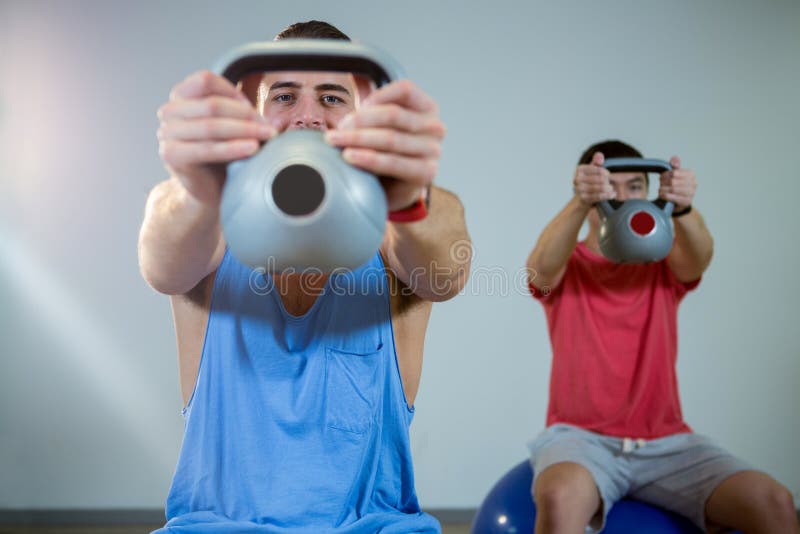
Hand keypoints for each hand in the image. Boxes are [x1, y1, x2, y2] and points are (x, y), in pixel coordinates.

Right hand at [157, 70, 276, 205]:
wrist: (208, 189)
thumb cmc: (222, 155)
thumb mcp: (234, 128)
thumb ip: (249, 117)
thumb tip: (280, 119)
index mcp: (181, 96)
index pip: (205, 80)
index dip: (233, 93)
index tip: (255, 111)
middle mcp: (169, 111)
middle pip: (211, 104)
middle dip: (245, 116)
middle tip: (269, 129)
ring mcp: (166, 133)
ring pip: (211, 125)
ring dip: (244, 130)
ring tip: (266, 137)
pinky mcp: (171, 155)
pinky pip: (207, 148)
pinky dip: (233, 148)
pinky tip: (252, 149)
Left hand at [323, 80, 444, 210]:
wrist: (395, 187)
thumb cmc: (386, 148)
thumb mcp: (380, 120)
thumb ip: (370, 95)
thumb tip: (352, 64)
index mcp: (427, 107)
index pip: (405, 90)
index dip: (378, 96)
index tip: (356, 107)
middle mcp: (435, 127)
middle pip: (393, 115)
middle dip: (360, 121)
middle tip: (335, 128)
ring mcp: (433, 151)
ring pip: (390, 139)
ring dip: (357, 139)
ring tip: (335, 141)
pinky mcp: (426, 173)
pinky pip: (393, 162)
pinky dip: (368, 159)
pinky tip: (349, 157)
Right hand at [572, 152, 614, 206]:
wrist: (582, 197)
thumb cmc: (589, 180)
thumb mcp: (592, 170)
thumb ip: (597, 161)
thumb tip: (600, 155)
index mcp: (580, 169)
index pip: (599, 170)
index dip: (606, 173)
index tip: (607, 175)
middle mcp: (577, 179)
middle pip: (601, 179)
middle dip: (607, 181)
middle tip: (609, 183)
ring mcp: (579, 189)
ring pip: (601, 188)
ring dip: (609, 188)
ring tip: (611, 188)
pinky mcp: (584, 198)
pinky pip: (600, 196)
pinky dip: (608, 195)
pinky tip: (613, 194)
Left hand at [658, 156, 695, 210]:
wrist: (679, 202)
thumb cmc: (676, 186)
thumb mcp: (675, 175)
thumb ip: (675, 166)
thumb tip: (675, 157)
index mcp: (691, 174)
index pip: (674, 173)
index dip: (665, 175)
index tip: (661, 177)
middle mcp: (694, 183)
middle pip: (673, 181)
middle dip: (663, 182)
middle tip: (660, 184)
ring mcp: (691, 193)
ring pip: (672, 189)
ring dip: (663, 189)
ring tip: (660, 190)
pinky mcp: (687, 202)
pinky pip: (673, 197)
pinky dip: (665, 196)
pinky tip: (662, 195)